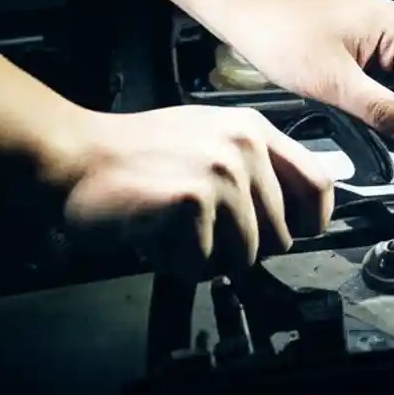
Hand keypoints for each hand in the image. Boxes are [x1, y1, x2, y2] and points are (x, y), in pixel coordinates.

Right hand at [46, 106, 333, 275]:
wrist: (74, 157)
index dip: (308, 223)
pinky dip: (176, 262)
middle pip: (282, 236)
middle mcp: (244, 147)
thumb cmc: (134, 155)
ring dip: (206, 258)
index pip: (319, 186)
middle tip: (201, 232)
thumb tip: (293, 217)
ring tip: (172, 229)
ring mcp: (220, 173)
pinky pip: (204, 264)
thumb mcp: (208, 139)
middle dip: (242, 248)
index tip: (286, 234)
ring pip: (244, 258)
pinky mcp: (192, 202)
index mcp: (253, 130)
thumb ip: (255, 168)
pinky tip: (154, 234)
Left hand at [218, 0, 393, 145]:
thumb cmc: (281, 37)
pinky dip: (380, 98)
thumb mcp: (334, 82)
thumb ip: (380, 109)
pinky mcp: (355, 43)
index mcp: (392, 26)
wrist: (243, 12)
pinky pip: (379, 76)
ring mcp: (372, 33)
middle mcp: (389, 25)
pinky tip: (374, 119)